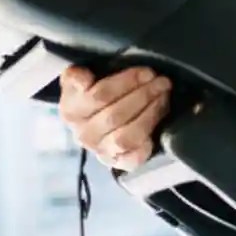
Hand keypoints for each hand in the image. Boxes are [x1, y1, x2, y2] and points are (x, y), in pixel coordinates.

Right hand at [57, 65, 172, 170]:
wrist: (99, 122)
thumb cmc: (95, 94)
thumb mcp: (81, 79)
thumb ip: (76, 76)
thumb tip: (82, 79)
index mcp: (71, 111)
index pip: (99, 96)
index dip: (127, 82)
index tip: (147, 72)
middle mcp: (84, 135)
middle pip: (116, 115)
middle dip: (144, 95)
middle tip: (163, 82)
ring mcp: (102, 152)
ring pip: (126, 137)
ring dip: (150, 114)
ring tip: (164, 96)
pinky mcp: (120, 163)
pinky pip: (135, 156)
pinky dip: (148, 141)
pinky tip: (159, 123)